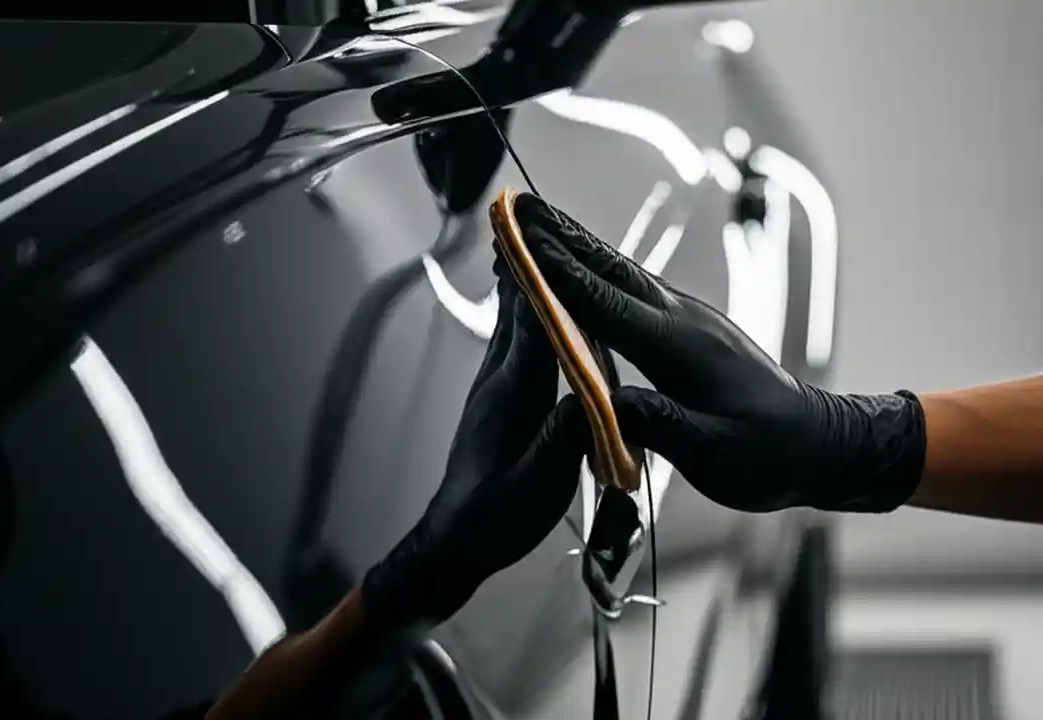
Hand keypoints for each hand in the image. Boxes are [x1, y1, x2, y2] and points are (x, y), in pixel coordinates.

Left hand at [361, 268, 587, 628]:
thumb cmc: (496, 519)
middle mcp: (499, 383)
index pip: (531, 328)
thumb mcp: (534, 489)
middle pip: (514, 311)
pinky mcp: (495, 401)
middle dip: (521, 263)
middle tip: (522, 215)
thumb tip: (586, 402)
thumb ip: (559, 445)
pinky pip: (509, 342)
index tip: (544, 238)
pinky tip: (520, 304)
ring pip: (507, 323)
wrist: (455, 541)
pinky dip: (516, 312)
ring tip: (518, 242)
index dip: (539, 281)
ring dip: (514, 282)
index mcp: (512, 398)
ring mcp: (493, 390)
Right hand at [515, 193, 925, 512]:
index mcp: (681, 347)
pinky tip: (578, 268)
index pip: (607, 303)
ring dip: (574, 246)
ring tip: (534, 223)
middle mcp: (680, 320)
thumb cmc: (768, 454)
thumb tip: (611, 404)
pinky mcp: (686, 329)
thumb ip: (665, 426)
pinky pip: (630, 290)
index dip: (560, 274)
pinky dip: (595, 272)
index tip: (523, 243)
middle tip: (517, 207)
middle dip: (559, 237)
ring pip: (619, 272)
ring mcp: (685, 319)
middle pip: (609, 270)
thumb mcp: (716, 455)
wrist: (817, 443)